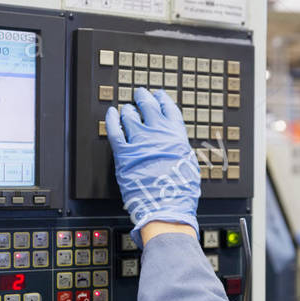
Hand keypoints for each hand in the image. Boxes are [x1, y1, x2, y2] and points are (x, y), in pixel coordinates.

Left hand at [105, 87, 199, 242]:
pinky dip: (112, 120)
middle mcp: (158, 134)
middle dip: (143, 97)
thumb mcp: (188, 164)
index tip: (159, 95)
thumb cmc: (180, 192)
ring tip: (127, 109)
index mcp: (176, 136)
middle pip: (148, 106)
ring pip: (130, 116)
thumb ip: (178, 148)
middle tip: (140, 93)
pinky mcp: (124, 154)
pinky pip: (114, 130)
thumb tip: (174, 143)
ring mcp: (140, 142)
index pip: (169, 109)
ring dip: (129, 110)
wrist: (166, 207)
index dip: (162, 99)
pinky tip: (111, 114)